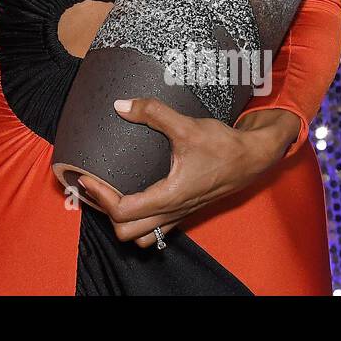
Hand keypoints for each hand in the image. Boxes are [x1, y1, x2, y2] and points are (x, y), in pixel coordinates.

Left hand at [75, 100, 297, 247]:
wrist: (254, 158)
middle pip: (127, 232)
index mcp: (170, 196)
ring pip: (142, 236)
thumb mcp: (187, 125)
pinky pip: (156, 228)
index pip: (123, 211)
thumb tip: (120, 105)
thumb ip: (153, 113)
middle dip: (106, 213)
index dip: (99, 197)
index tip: (86, 178)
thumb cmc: (223, 146)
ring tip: (109, 195)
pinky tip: (132, 195)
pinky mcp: (185, 209)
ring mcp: (180, 214)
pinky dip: (138, 220)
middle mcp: (173, 211)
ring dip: (123, 222)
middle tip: (95, 187)